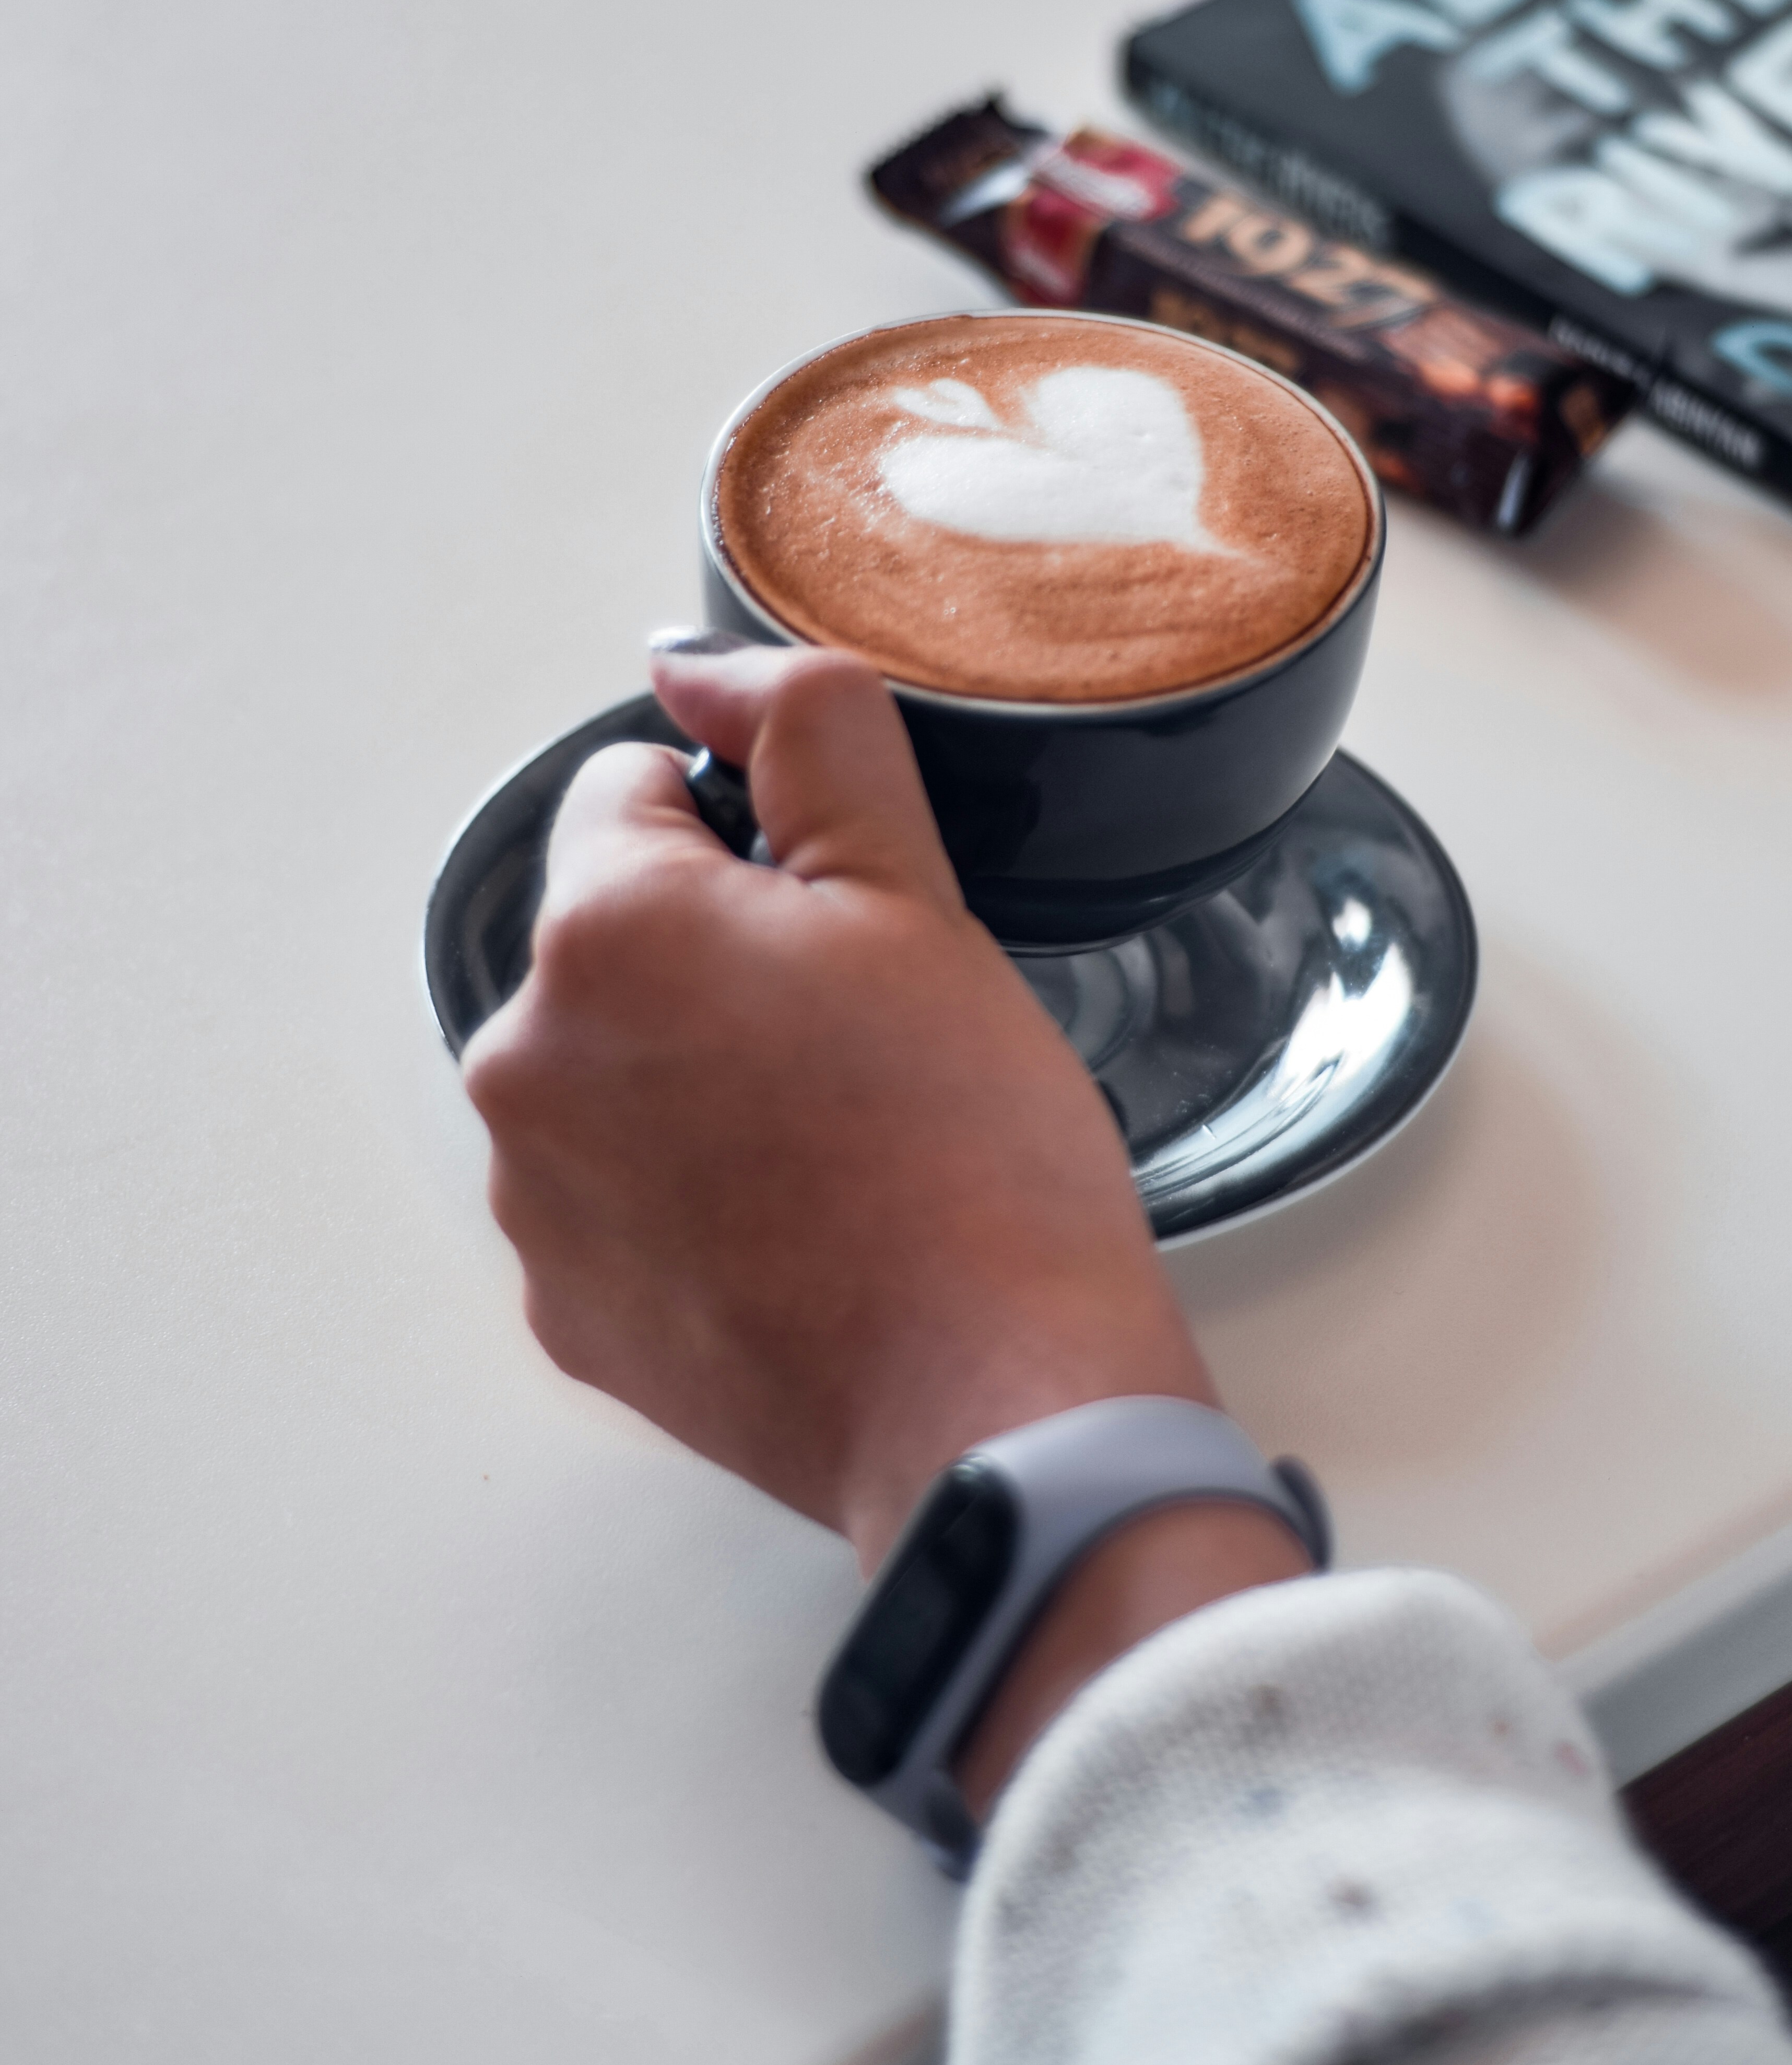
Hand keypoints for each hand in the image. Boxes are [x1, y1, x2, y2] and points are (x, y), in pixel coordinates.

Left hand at [465, 642, 1211, 1566]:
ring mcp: (533, 1201)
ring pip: (615, 1068)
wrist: (994, 1403)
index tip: (841, 923)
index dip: (757, 838)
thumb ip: (805, 726)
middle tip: (860, 1043)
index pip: (636, 792)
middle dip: (718, 961)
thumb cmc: (971, 1157)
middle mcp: (525, 1062)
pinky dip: (687, 1197)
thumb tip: (693, 661)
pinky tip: (798, 1229)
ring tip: (836, 1146)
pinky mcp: (564, 1312)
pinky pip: (613, 1198)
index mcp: (602, 932)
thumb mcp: (913, 890)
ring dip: (697, 1078)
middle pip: (617, 939)